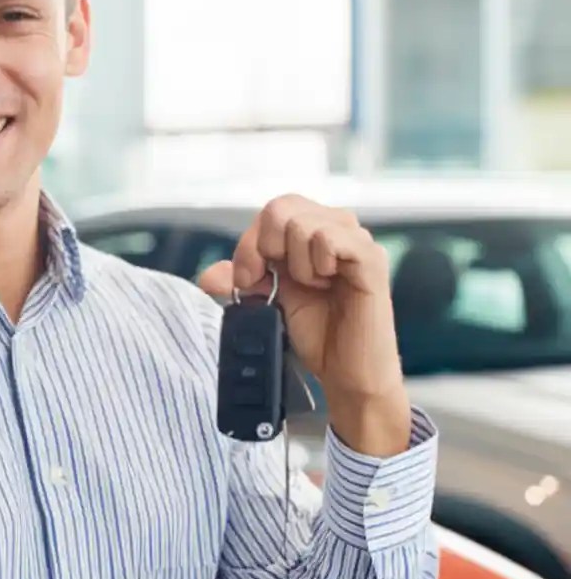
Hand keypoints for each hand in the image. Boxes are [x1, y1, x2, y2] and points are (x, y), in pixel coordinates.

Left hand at [197, 194, 411, 456]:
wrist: (344, 370)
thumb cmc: (315, 331)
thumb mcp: (266, 299)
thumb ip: (240, 280)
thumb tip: (207, 276)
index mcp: (311, 230)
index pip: (271, 210)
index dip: (250, 243)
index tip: (248, 279)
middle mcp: (335, 226)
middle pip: (281, 208)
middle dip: (265, 249)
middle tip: (280, 282)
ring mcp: (355, 239)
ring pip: (302, 224)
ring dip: (296, 264)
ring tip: (315, 286)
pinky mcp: (371, 258)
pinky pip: (328, 239)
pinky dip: (317, 265)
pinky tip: (328, 284)